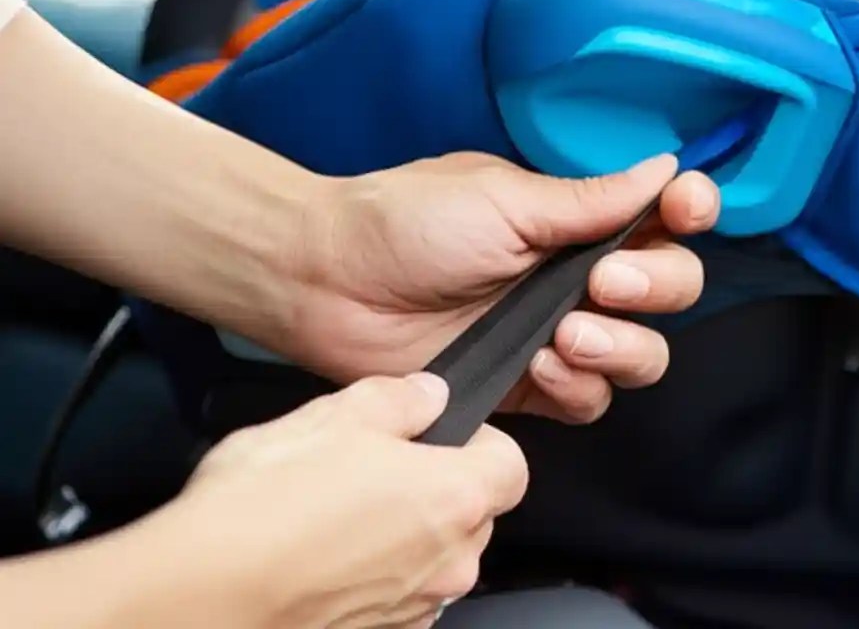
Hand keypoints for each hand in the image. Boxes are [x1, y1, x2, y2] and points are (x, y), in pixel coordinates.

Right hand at [158, 374, 523, 627]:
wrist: (205, 592)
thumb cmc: (266, 506)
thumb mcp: (333, 416)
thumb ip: (398, 398)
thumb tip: (428, 394)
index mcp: (455, 495)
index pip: (511, 464)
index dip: (479, 443)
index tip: (437, 435)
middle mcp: (452, 559)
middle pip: (473, 513)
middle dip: (435, 488)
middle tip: (372, 469)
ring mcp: (417, 606)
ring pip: (433, 556)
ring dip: (401, 535)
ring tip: (333, 515)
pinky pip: (397, 595)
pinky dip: (373, 576)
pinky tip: (322, 556)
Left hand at [276, 152, 718, 423]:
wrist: (329, 283)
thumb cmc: (406, 221)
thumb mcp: (503, 198)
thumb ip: (589, 200)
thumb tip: (667, 167)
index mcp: (577, 219)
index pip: (664, 217)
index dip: (690, 211)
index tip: (686, 207)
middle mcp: (580, 276)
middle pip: (672, 289)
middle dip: (656, 287)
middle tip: (606, 282)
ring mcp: (559, 335)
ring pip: (642, 355)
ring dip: (622, 347)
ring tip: (564, 335)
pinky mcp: (531, 388)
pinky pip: (590, 400)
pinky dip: (578, 387)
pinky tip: (537, 367)